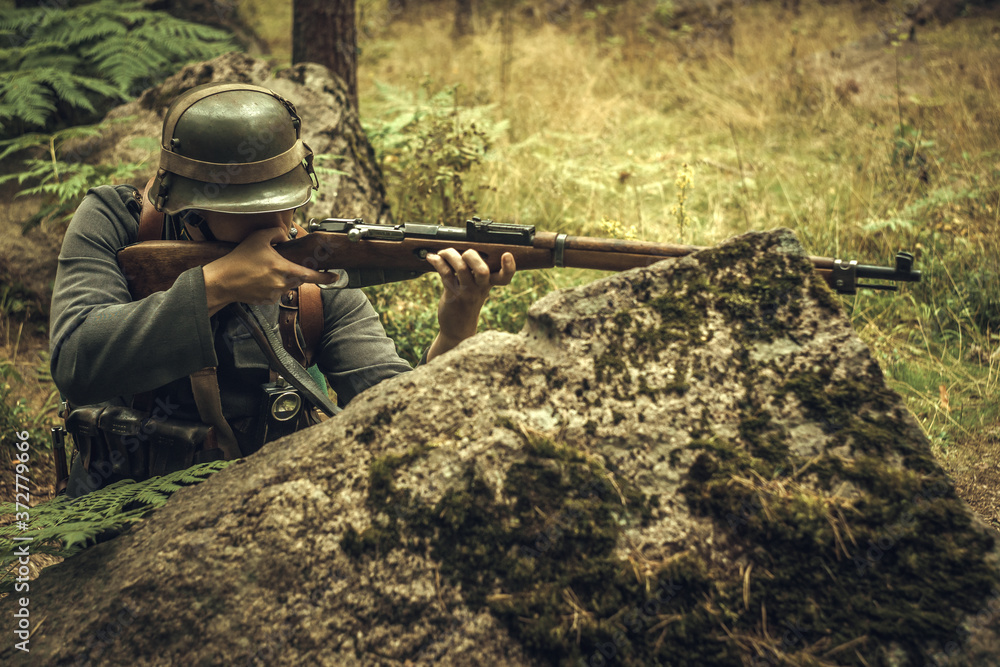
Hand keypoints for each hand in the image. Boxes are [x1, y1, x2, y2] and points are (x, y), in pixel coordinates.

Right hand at [202, 227, 335, 314]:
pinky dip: (271, 285)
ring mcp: (275, 294)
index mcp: (284, 269)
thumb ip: (276, 233)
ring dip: (281, 277)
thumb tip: (285, 236)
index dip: (325, 277)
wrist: (222, 281)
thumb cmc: (239, 259)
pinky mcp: (267, 301)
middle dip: (295, 271)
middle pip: (298, 279)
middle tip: (280, 265)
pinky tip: (258, 279)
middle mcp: (282, 284)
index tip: (336, 277)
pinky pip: (276, 292)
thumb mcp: (258, 237)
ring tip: (262, 270)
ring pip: (287, 285)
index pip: (311, 275)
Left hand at [424, 248, 515, 360]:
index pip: (505, 277)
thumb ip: (475, 271)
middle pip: (482, 270)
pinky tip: (432, 258)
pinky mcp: (452, 295)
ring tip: (443, 253)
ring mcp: (466, 293)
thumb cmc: (468, 303)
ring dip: (449, 255)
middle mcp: (480, 289)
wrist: (458, 329)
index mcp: (489, 285)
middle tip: (463, 253)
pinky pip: (445, 274)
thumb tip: (461, 247)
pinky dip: (437, 262)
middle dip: (471, 255)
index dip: (509, 267)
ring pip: (460, 268)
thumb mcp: (477, 289)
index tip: (506, 255)